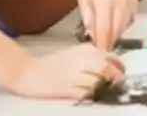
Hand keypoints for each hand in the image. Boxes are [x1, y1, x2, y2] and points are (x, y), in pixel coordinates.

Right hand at [7, 44, 124, 100]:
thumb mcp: (75, 53)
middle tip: (114, 84)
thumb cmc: (50, 64)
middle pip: (108, 69)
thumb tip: (110, 65)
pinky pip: (87, 93)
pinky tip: (92, 96)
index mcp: (86, 49)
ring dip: (106, 87)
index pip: (112, 57)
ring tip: (104, 91)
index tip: (120, 74)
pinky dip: (93, 95)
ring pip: (100, 81)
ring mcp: (75, 75)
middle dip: (115, 78)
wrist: (27, 71)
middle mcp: (82, 60)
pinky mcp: (67, 89)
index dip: (119, 67)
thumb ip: (92, 57)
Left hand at [74, 0, 138, 52]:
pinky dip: (124, 21)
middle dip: (108, 41)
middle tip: (100, 46)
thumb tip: (94, 39)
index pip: (105, 34)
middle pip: (117, 32)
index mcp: (105, 2)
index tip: (98, 56)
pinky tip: (115, 18)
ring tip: (105, 30)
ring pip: (126, 25)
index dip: (101, 48)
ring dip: (116, 31)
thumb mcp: (83, 1)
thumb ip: (89, 21)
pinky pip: (132, 15)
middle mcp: (122, 1)